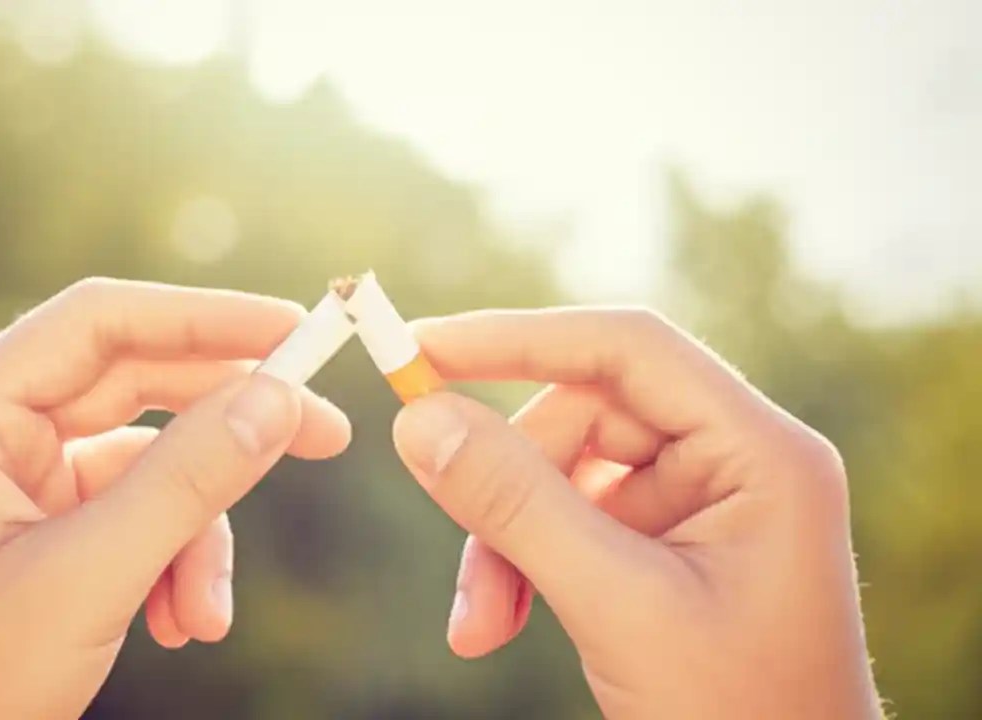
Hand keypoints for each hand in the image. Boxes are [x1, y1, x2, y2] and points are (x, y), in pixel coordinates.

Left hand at [0, 279, 350, 718]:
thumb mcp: (87, 579)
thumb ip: (186, 482)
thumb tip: (278, 401)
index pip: (98, 324)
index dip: (203, 317)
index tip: (294, 331)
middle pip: (134, 386)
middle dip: (227, 425)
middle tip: (324, 435)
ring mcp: (15, 487)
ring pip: (145, 466)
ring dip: (196, 533)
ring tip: (208, 613)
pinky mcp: (42, 534)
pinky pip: (132, 518)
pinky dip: (171, 564)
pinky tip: (181, 623)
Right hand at [391, 309, 880, 718]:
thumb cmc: (737, 716)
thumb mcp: (616, 605)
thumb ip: (516, 505)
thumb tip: (419, 419)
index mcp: (761, 454)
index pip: (627, 349)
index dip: (518, 339)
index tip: (423, 348)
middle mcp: (736, 460)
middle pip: (583, 418)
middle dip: (506, 488)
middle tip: (460, 559)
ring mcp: (702, 502)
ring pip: (563, 473)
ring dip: (504, 541)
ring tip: (478, 625)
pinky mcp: (667, 542)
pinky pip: (570, 520)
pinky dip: (522, 565)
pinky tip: (497, 624)